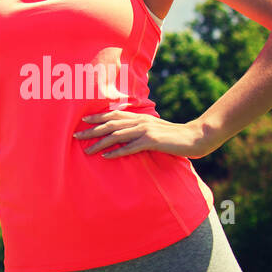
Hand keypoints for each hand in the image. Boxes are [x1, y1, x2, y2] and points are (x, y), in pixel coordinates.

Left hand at [73, 110, 213, 159]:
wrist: (196, 137)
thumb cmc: (174, 136)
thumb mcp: (155, 128)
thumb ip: (141, 128)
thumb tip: (127, 133)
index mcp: (139, 117)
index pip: (113, 115)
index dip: (97, 117)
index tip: (82, 120)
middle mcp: (139, 121)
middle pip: (110, 124)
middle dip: (91, 130)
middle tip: (76, 136)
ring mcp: (145, 130)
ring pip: (116, 135)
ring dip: (100, 142)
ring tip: (86, 150)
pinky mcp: (151, 141)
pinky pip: (130, 147)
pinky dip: (117, 151)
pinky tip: (106, 156)